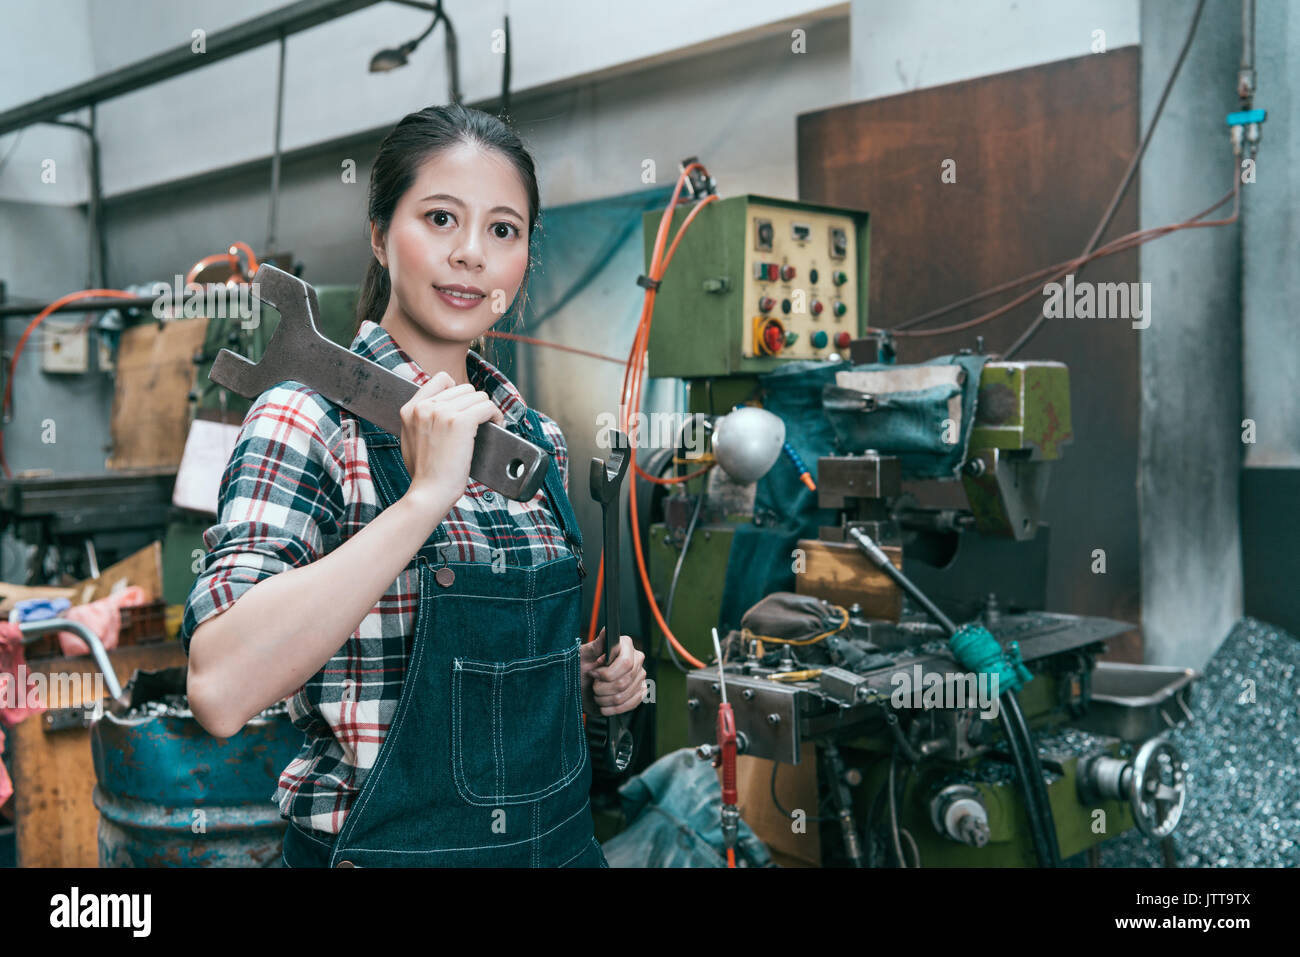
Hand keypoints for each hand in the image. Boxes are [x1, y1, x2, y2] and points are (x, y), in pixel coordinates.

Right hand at [398, 370, 504, 518]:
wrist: (429, 493)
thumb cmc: (425, 473)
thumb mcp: (411, 438)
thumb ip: (422, 418)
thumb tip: (441, 406)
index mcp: (410, 408)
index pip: (441, 379)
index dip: (457, 392)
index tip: (464, 409)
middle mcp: (425, 406)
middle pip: (464, 388)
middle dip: (474, 405)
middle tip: (478, 423)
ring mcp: (443, 412)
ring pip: (479, 396)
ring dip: (487, 411)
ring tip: (486, 426)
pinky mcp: (461, 422)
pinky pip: (488, 406)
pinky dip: (496, 416)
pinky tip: (496, 426)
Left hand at [580, 629, 646, 716]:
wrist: (581, 687)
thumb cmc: (581, 668)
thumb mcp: (584, 655)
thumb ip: (597, 644)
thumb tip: (606, 630)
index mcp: (625, 645)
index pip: (626, 663)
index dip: (607, 673)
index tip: (593, 674)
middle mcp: (637, 659)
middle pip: (624, 681)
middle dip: (603, 688)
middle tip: (593, 686)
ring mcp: (640, 676)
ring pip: (625, 695)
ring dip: (605, 699)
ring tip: (597, 695)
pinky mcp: (640, 692)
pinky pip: (631, 704)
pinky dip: (613, 708)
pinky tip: (604, 705)